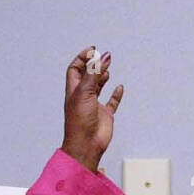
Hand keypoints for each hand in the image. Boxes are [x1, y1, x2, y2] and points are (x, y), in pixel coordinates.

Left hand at [61, 45, 123, 171]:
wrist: (86, 145)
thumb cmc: (80, 121)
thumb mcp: (85, 92)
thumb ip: (94, 74)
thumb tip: (102, 57)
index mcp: (74, 90)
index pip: (75, 69)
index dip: (82, 59)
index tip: (92, 50)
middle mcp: (83, 97)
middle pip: (87, 76)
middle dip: (94, 65)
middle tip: (104, 56)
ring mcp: (94, 106)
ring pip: (99, 87)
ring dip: (103, 76)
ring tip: (108, 68)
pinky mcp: (105, 115)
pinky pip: (112, 102)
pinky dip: (116, 95)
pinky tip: (119, 87)